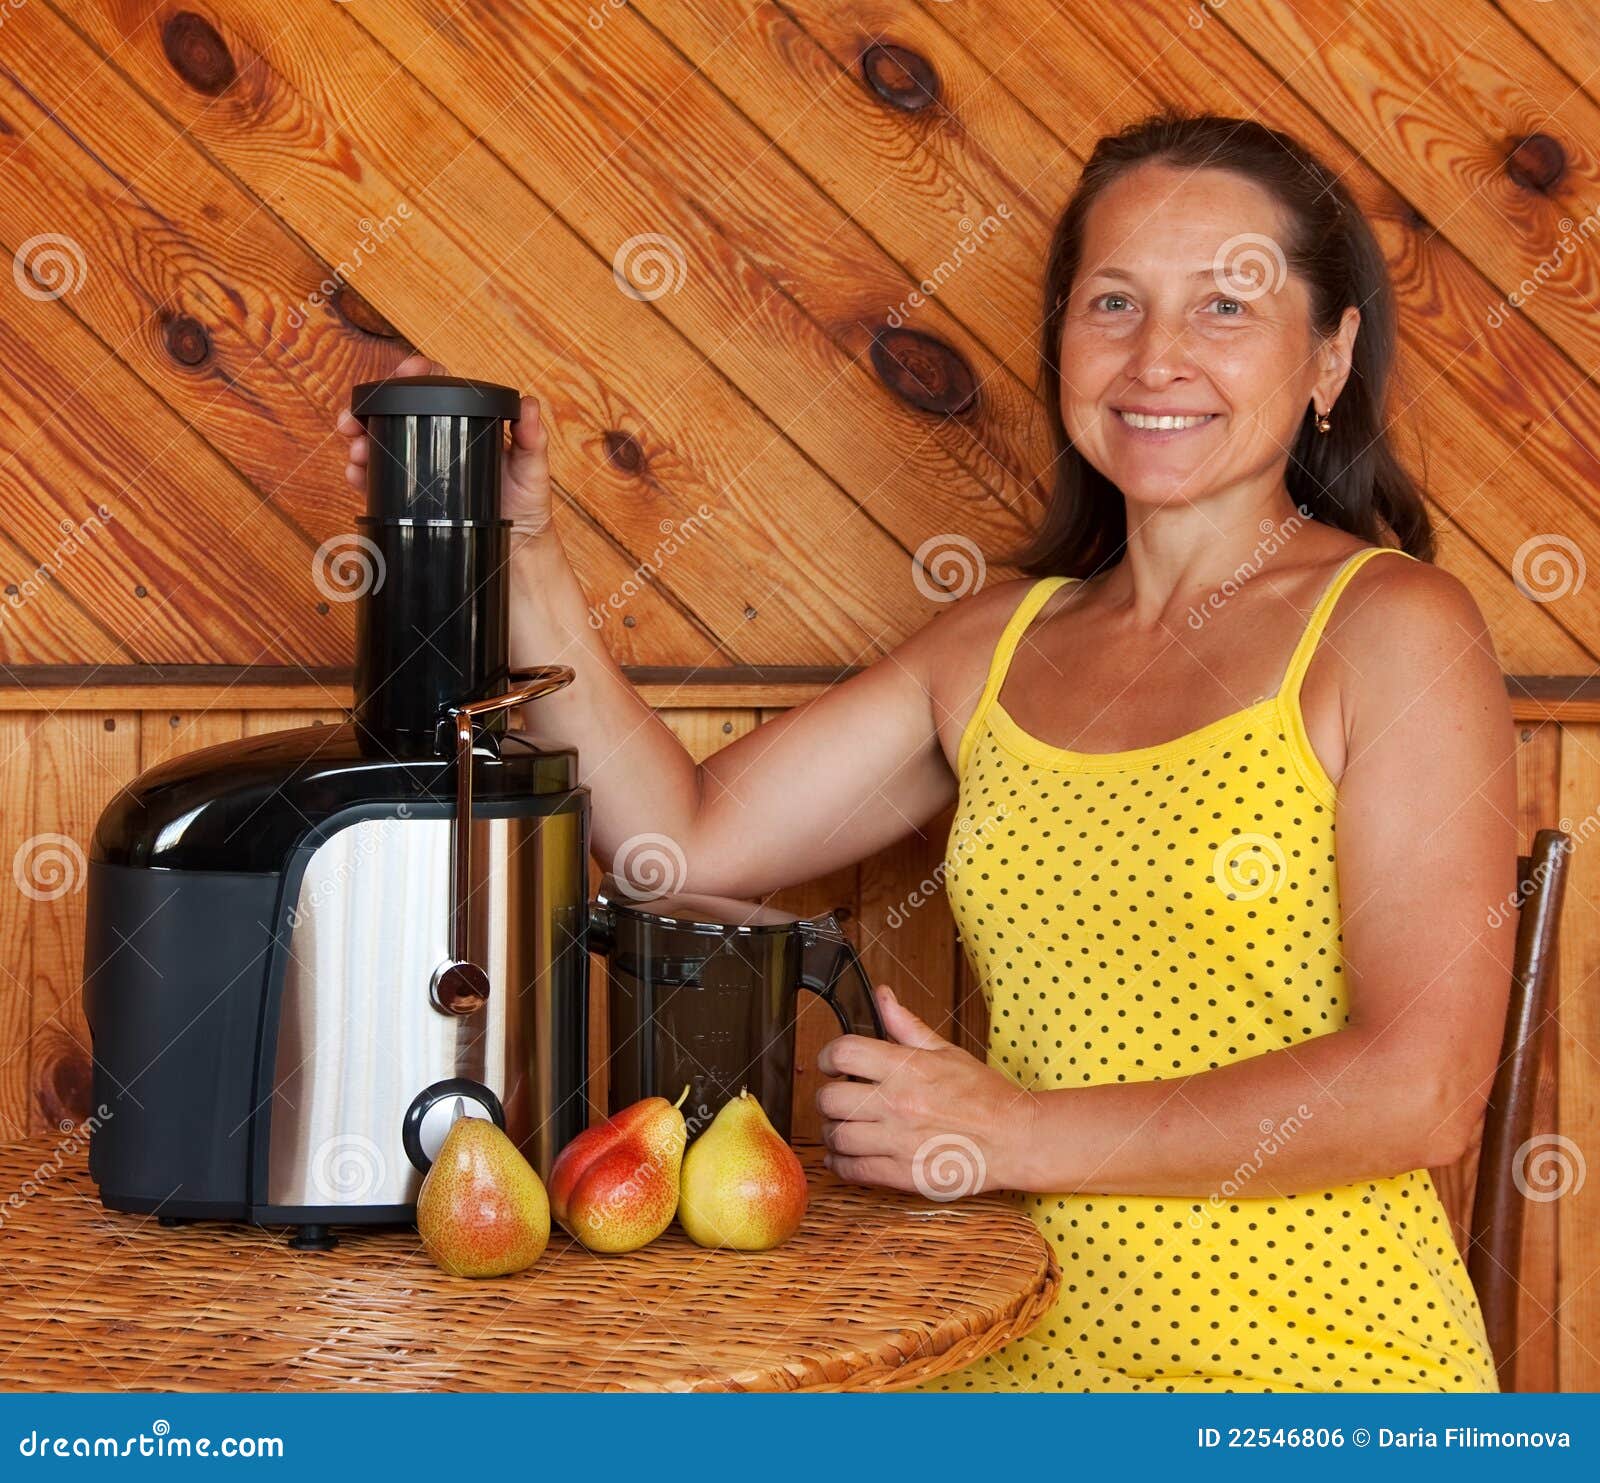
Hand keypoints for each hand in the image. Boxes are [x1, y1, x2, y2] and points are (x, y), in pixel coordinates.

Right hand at [334, 352, 554, 531]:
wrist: (517, 553)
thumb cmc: (527, 507)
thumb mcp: (533, 469)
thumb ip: (532, 438)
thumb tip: (528, 405)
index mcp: (466, 425)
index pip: (437, 389)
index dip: (416, 375)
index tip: (404, 373)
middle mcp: (440, 444)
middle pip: (397, 413)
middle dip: (369, 409)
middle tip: (355, 419)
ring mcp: (423, 471)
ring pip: (382, 445)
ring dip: (360, 441)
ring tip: (356, 449)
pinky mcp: (412, 501)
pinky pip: (380, 483)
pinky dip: (362, 476)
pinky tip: (357, 474)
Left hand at [815, 984, 1039, 1197]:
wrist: (1014, 1140)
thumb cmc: (984, 1096)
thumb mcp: (946, 1051)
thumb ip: (906, 1026)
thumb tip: (882, 996)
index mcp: (907, 1068)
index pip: (843, 1053)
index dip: (827, 1056)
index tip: (831, 1063)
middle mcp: (898, 1104)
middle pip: (830, 1098)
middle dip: (827, 1096)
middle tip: (837, 1097)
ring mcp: (898, 1142)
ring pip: (837, 1136)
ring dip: (832, 1130)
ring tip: (842, 1126)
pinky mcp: (902, 1175)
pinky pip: (852, 1170)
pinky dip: (840, 1163)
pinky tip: (845, 1155)